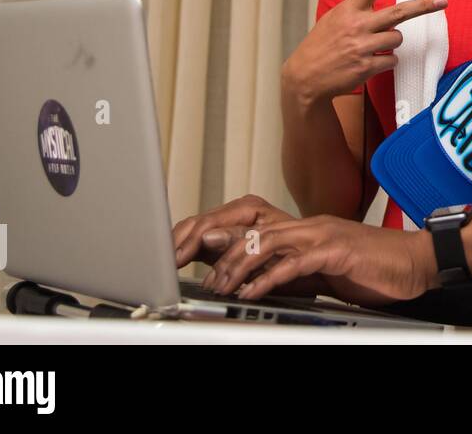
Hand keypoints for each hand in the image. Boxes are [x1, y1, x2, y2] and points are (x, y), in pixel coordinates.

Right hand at [171, 194, 295, 269]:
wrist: (307, 263)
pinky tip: (175, 262)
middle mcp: (236, 212)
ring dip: (179, 247)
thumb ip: (237, 240)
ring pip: (193, 231)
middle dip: (179, 242)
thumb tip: (208, 236)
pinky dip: (185, 251)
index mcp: (248, 207)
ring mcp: (228, 224)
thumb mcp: (267, 246)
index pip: (210, 220)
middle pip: (197, 223)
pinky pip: (197, 241)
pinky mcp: (223, 240)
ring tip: (165, 264)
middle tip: (164, 262)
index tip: (178, 256)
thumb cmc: (294, 252)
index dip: (191, 239)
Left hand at [198, 214, 436, 306]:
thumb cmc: (379, 268)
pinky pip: (293, 263)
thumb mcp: (331, 271)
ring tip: (223, 287)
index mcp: (310, 230)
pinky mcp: (336, 251)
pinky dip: (268, 279)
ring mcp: (324, 236)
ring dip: (240, 266)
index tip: (212, 270)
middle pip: (256, 233)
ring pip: (268, 243)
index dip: (233, 248)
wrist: (417, 262)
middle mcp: (313, 227)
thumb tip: (270, 284)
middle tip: (209, 281)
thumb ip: (301, 272)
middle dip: (226, 257)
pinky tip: (254, 292)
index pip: (261, 232)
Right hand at [282, 0, 447, 105]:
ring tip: (371, 47)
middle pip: (399, 12)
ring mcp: (362, 47)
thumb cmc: (322, 45)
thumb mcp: (334, 19)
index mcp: (348, 9)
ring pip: (397, 39)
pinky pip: (392, 60)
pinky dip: (385, 61)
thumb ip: (357, 9)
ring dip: (390, 43)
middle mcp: (357, 25)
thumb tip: (382, 3)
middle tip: (443, 0)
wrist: (305, 77)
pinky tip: (368, 62)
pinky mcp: (367, 67)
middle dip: (423, 6)